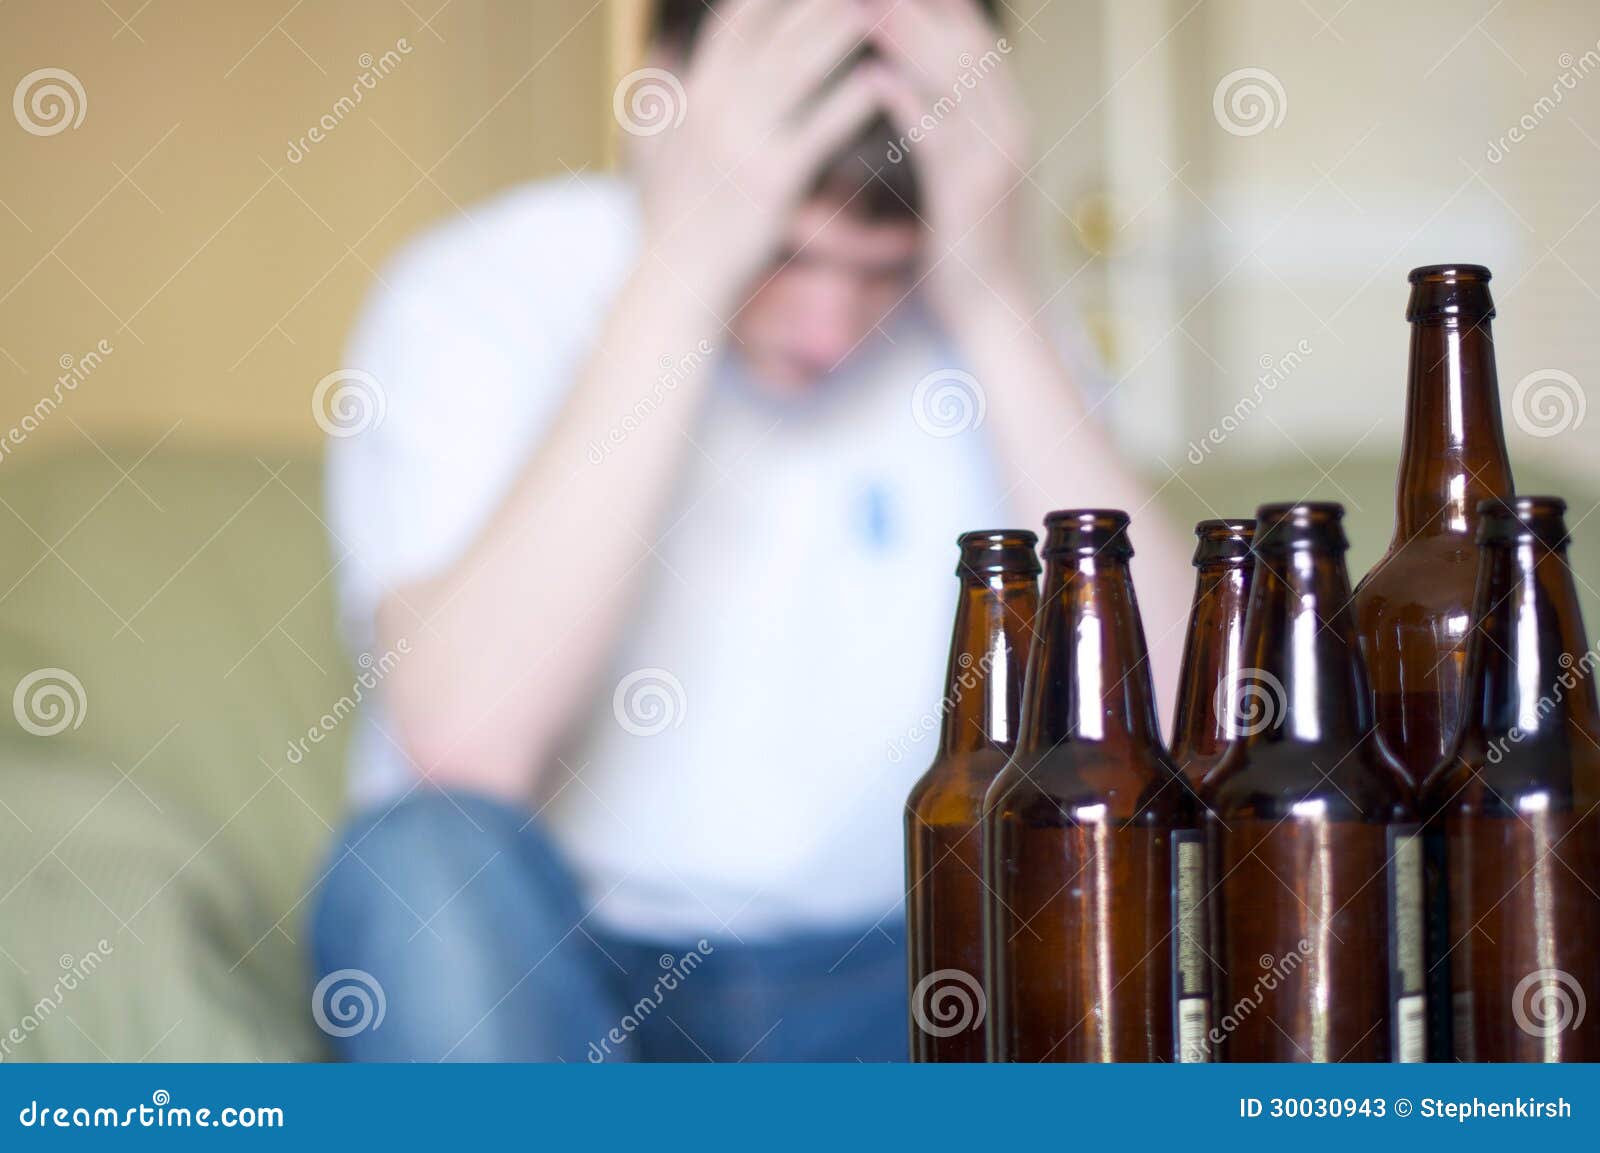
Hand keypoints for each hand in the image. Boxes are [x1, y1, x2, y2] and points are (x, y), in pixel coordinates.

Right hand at [633, 0, 883, 310]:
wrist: (676, 281)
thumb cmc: (672, 219)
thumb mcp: (656, 148)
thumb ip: (663, 97)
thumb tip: (665, 52)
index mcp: (693, 93)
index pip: (736, 19)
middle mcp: (713, 106)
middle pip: (774, 28)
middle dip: (820, 0)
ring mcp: (741, 141)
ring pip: (799, 64)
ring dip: (844, 28)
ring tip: (884, 9)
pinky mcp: (772, 181)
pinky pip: (821, 128)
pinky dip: (854, 100)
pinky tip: (884, 81)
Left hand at [867, 0, 1030, 322]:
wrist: (993, 312)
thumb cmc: (965, 247)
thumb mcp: (958, 175)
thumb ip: (944, 128)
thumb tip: (907, 85)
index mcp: (1006, 116)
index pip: (973, 35)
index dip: (936, 3)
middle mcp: (1010, 126)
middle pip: (965, 40)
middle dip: (918, 5)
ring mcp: (996, 158)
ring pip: (955, 77)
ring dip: (906, 35)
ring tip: (863, 5)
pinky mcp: (973, 193)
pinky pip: (940, 136)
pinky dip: (908, 101)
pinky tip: (873, 77)